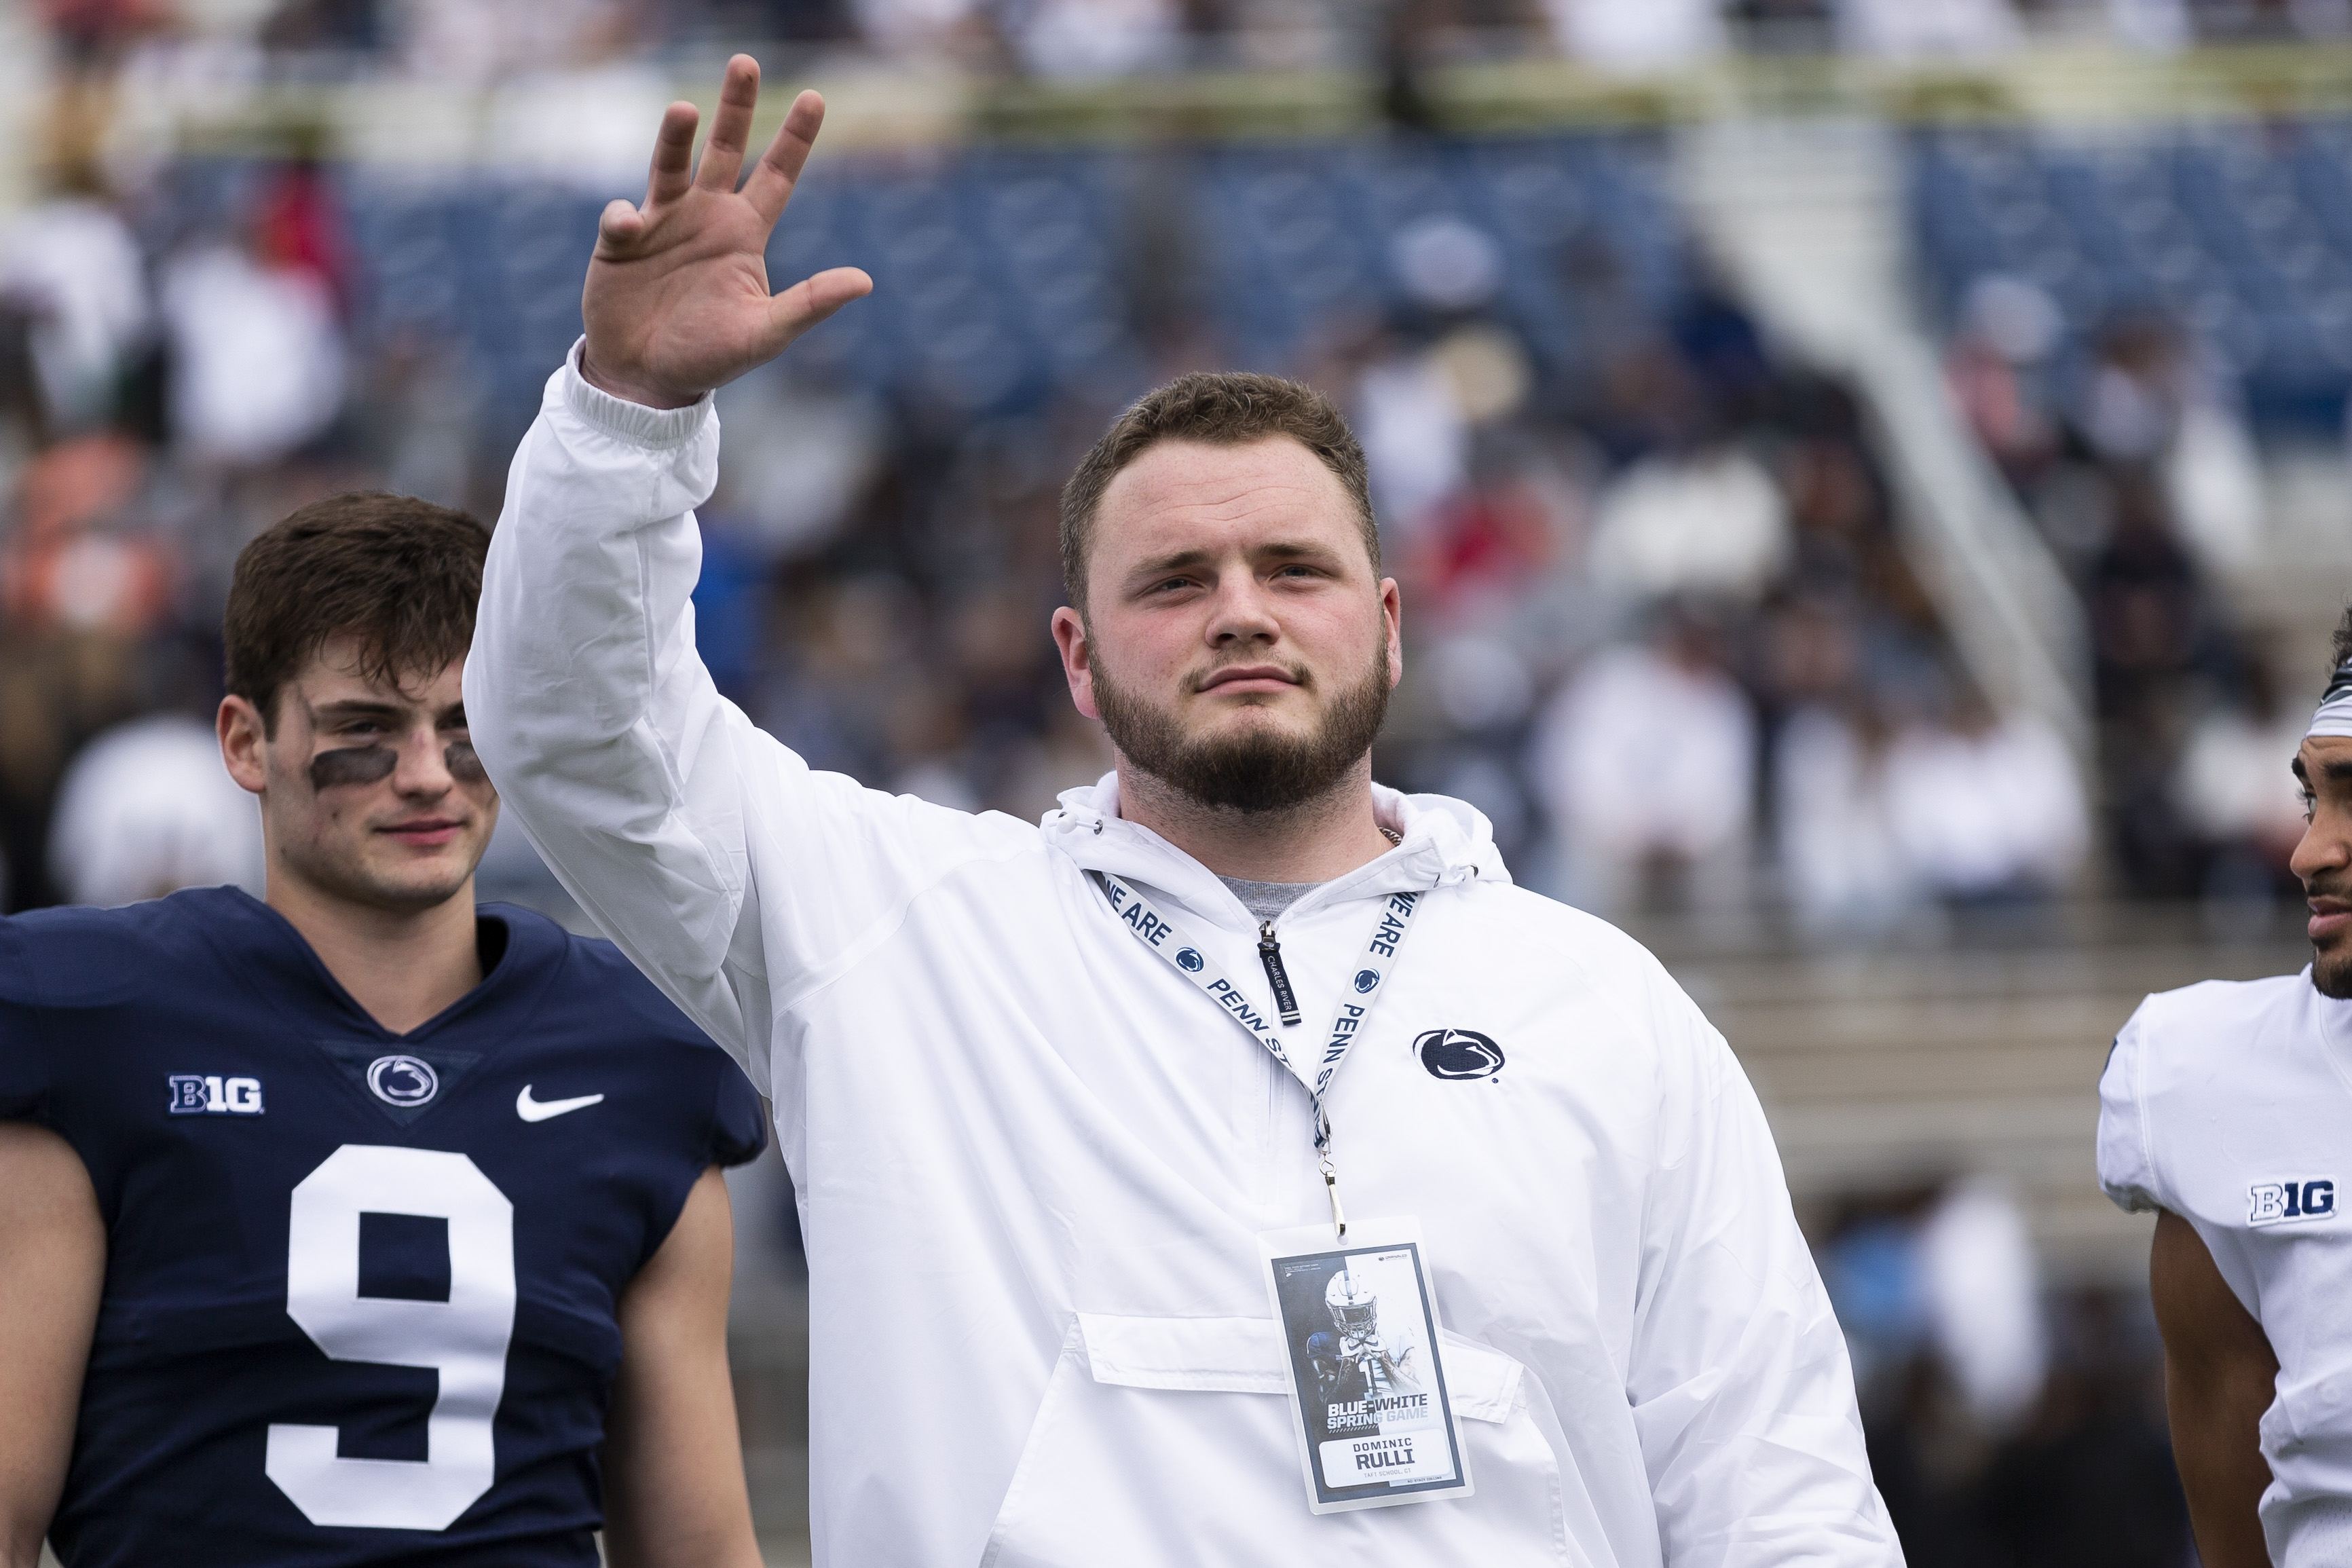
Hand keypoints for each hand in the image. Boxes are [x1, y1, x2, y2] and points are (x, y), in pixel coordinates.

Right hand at [581, 55, 872, 409]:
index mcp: (745, 233)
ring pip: (672, 164)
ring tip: (684, 109)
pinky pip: (623, 217)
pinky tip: (629, 227)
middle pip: (726, 149)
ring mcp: (663, 221)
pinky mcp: (621, 240)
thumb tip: (865, 281)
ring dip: (676, 136)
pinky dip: (625, 217)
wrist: (647, 378)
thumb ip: (810, 304)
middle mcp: (707, 215)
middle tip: (746, 63)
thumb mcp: (766, 334)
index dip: (795, 139)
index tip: (816, 98)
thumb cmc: (709, 356)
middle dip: (736, 107)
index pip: (778, 176)